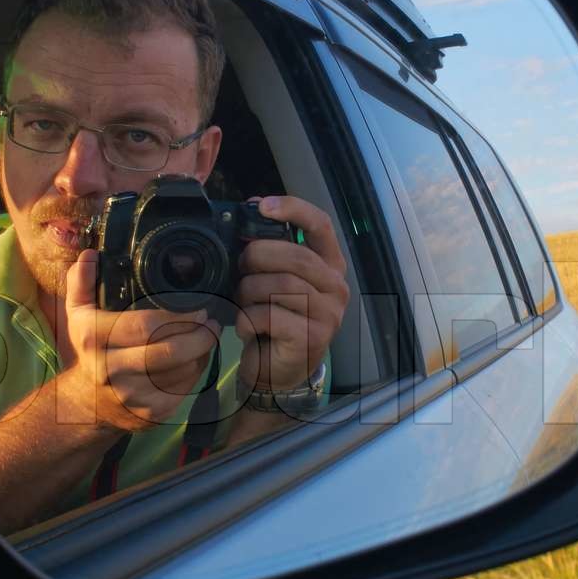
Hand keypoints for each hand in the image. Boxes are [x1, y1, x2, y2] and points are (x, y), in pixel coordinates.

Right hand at [57, 249, 221, 430]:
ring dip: (201, 354)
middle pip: (169, 352)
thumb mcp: (76, 316)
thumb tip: (90, 256)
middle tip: (211, 324)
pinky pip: (184, 391)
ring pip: (182, 372)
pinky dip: (195, 374)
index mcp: (95, 339)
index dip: (179, 317)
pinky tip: (195, 361)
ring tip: (206, 339)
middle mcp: (110, 370)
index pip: (146, 326)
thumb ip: (81, 283)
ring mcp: (131, 396)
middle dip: (199, 336)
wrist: (86, 405)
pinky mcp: (150, 415)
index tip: (200, 309)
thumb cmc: (89, 352)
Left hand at [234, 195, 348, 390]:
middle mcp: (336, 287)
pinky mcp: (311, 338)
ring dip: (248, 292)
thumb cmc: (275, 320)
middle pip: (294, 255)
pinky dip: (247, 319)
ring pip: (278, 285)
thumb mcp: (277, 280)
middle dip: (256, 258)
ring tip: (244, 303)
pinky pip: (268, 315)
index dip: (292, 209)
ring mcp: (328, 314)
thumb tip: (252, 207)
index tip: (261, 206)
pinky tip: (247, 326)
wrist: (279, 372)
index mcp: (330, 265)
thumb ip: (272, 249)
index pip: (320, 224)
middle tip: (241, 269)